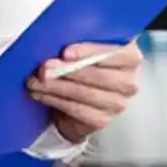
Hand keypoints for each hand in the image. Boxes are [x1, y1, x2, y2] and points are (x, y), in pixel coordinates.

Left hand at [26, 41, 142, 143]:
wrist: (80, 100)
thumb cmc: (84, 68)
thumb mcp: (85, 51)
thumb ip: (80, 45)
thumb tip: (58, 46)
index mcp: (130, 57)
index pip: (115, 53)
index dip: (89, 52)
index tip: (66, 52)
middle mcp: (129, 82)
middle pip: (98, 75)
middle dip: (67, 70)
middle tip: (44, 68)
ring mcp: (117, 103)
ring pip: (84, 93)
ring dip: (56, 86)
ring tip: (36, 81)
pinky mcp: (102, 120)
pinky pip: (76, 109)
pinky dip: (55, 100)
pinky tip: (40, 94)